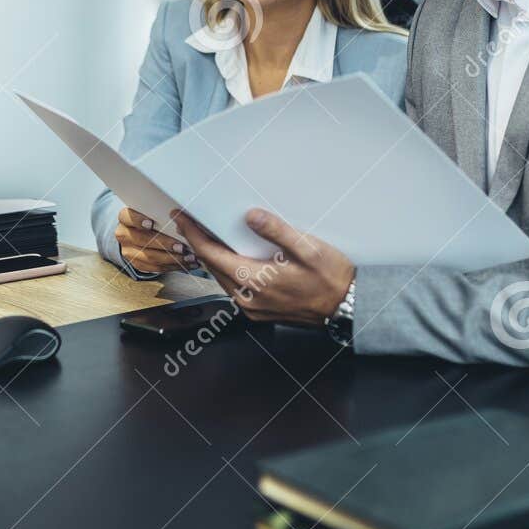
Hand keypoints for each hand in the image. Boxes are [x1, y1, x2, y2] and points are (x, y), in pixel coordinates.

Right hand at [113, 206, 199, 274]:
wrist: (139, 235)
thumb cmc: (151, 220)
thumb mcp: (152, 213)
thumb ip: (160, 213)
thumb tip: (179, 215)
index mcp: (125, 217)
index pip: (128, 217)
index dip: (138, 220)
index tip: (151, 224)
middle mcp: (123, 234)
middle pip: (142, 239)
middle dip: (164, 244)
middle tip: (181, 247)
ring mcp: (128, 251)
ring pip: (149, 256)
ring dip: (171, 258)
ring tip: (188, 258)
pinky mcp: (136, 264)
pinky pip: (154, 268)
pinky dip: (171, 266)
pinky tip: (184, 264)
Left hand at [174, 208, 354, 325]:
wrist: (347, 307)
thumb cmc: (332, 279)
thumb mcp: (309, 249)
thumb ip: (277, 231)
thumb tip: (251, 216)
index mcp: (256, 281)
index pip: (212, 254)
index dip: (193, 234)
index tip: (181, 217)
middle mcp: (248, 299)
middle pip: (212, 267)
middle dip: (199, 242)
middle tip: (190, 221)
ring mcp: (252, 308)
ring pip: (221, 278)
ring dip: (212, 257)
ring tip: (207, 235)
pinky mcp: (259, 312)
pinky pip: (234, 288)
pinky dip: (227, 269)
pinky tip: (231, 257)